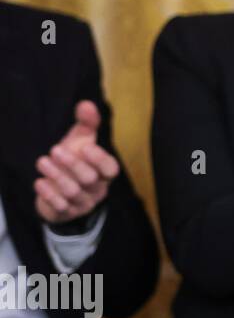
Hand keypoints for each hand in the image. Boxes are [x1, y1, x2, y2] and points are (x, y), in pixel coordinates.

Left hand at [33, 100, 118, 224]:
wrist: (59, 191)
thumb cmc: (75, 162)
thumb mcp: (81, 142)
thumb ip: (87, 124)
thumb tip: (86, 104)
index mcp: (104, 173)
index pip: (110, 169)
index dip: (100, 160)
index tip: (85, 147)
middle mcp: (97, 189)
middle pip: (90, 179)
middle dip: (72, 164)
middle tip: (54, 150)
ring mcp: (82, 203)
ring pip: (73, 192)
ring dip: (57, 176)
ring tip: (42, 162)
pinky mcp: (66, 213)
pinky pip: (59, 206)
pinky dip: (48, 194)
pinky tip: (39, 182)